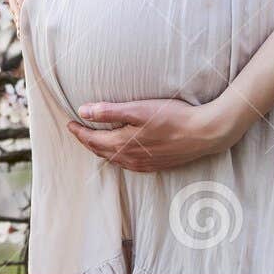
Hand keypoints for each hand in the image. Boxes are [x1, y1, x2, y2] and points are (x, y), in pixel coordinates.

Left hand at [66, 97, 247, 171]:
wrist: (203, 133)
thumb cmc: (172, 117)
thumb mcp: (138, 109)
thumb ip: (109, 112)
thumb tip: (83, 111)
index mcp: (122, 144)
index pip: (92, 140)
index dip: (78, 131)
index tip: (70, 122)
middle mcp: (130, 158)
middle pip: (101, 151)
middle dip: (87, 141)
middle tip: (78, 131)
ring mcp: (143, 164)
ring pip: (114, 159)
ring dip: (101, 150)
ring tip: (95, 140)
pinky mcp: (156, 165)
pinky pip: (128, 164)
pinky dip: (117, 157)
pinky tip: (121, 153)